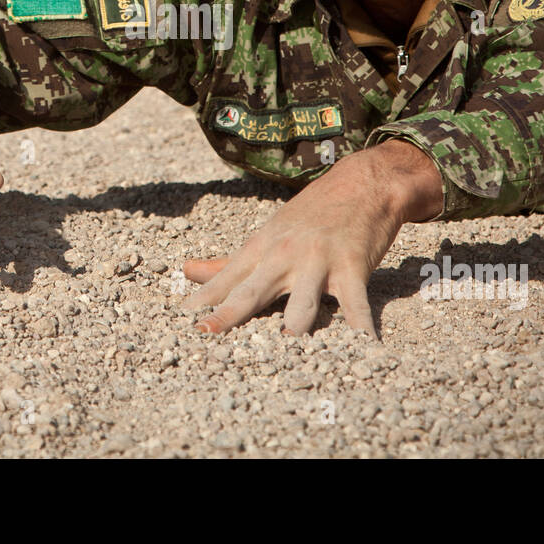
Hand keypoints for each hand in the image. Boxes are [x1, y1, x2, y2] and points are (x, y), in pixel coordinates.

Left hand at [181, 140, 441, 336]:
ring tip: (282, 359)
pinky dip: (359, 330)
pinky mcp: (353, 269)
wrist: (362, 184)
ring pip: (302, 305)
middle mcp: (285, 255)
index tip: (180, 322)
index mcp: (262, 247)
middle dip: (229, 314)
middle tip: (205, 334)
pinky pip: (355, 306)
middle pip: (253, 291)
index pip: (227, 278)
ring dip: (294, 329)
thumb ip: (229, 263)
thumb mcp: (267, 235)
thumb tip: (186, 272)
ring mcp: (319, 261)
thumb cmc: (311, 215)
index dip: (204, 301)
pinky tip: (362, 350)